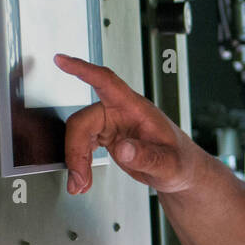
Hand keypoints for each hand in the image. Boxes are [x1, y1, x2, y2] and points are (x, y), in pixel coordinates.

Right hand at [53, 53, 199, 195]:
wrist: (182, 172)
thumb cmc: (181, 162)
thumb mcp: (169, 164)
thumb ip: (147, 156)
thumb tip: (122, 149)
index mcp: (137, 109)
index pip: (107, 82)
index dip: (83, 70)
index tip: (62, 60)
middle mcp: (122, 113)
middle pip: (84, 120)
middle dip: (76, 150)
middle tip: (80, 178)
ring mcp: (114, 124)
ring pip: (80, 133)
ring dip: (76, 160)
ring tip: (80, 184)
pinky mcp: (108, 137)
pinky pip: (84, 144)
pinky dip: (80, 163)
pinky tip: (82, 179)